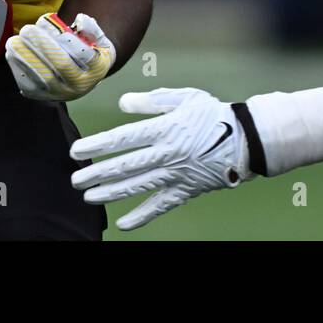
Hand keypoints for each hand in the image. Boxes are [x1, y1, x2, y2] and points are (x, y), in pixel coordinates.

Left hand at [5, 12, 115, 100]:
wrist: (83, 78)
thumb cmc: (90, 52)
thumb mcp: (99, 39)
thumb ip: (91, 28)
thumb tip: (79, 19)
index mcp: (97, 68)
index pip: (83, 54)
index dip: (65, 38)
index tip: (47, 22)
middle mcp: (81, 85)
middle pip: (60, 66)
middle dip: (42, 46)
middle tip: (26, 30)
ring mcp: (62, 93)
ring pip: (42, 78)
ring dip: (25, 58)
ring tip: (13, 42)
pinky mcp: (45, 97)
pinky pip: (29, 86)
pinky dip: (18, 70)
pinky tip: (12, 54)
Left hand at [70, 88, 252, 230]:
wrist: (247, 140)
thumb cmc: (213, 114)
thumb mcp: (185, 98)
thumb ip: (152, 100)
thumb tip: (122, 102)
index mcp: (166, 129)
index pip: (124, 139)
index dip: (98, 145)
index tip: (77, 151)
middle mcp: (168, 154)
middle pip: (126, 166)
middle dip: (97, 174)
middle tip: (76, 179)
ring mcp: (177, 175)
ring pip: (138, 187)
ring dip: (111, 193)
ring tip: (89, 197)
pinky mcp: (186, 190)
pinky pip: (161, 206)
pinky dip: (142, 216)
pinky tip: (123, 224)